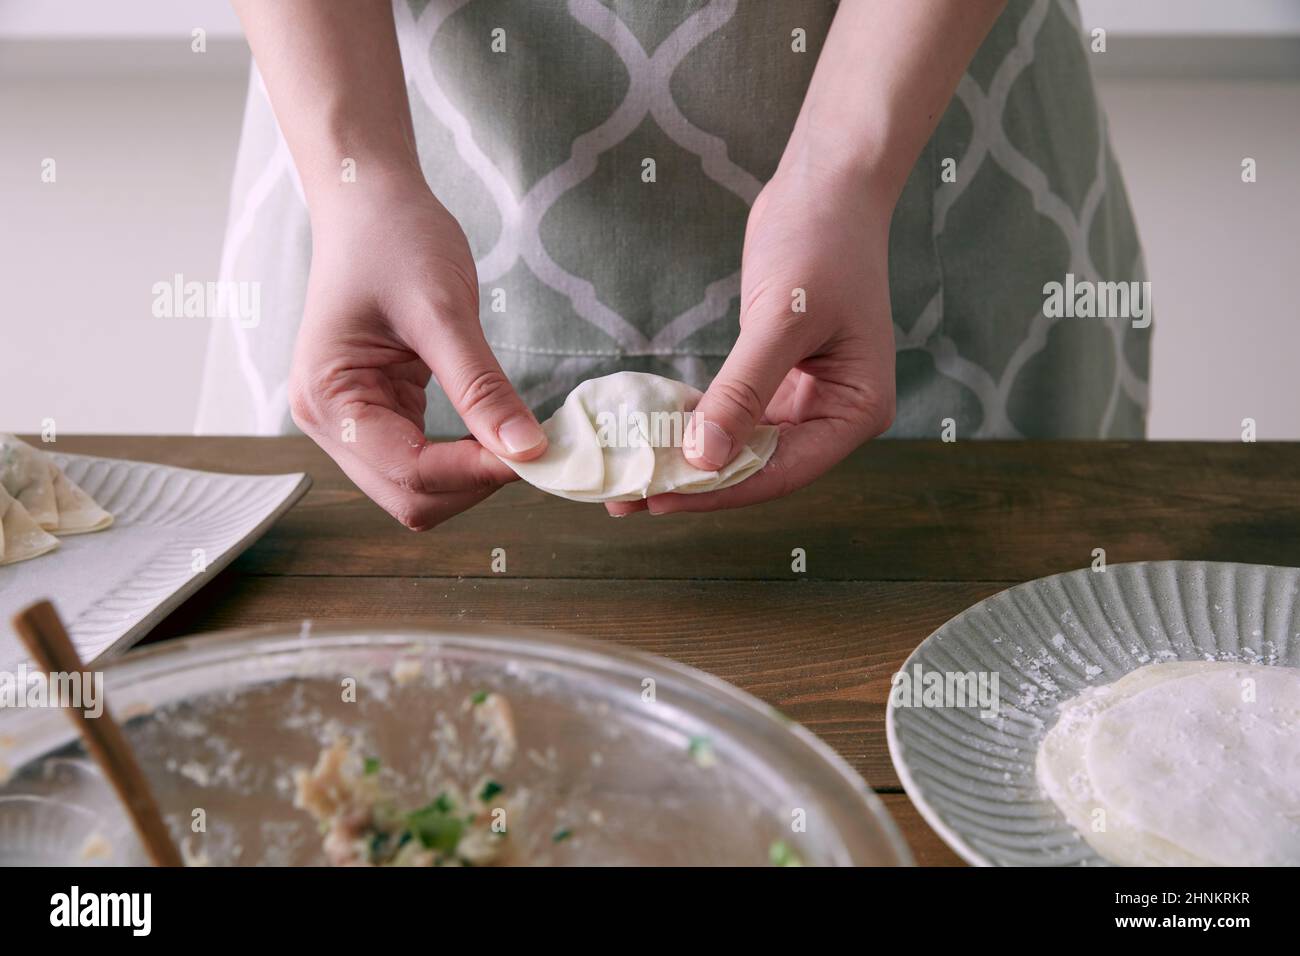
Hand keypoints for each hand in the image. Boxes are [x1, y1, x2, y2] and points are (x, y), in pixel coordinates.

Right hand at [289, 176, 546, 529]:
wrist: (370, 198)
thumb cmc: (394, 238)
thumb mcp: (443, 311)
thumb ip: (482, 387)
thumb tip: (528, 451)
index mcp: (328, 399)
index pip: (409, 473)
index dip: (477, 474)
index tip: (538, 454)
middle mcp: (328, 422)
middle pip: (409, 496)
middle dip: (474, 483)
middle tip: (534, 450)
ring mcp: (349, 421)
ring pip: (417, 488)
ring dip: (470, 476)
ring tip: (518, 438)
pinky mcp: (375, 412)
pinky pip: (423, 460)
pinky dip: (463, 457)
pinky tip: (495, 429)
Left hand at [608, 158, 895, 516]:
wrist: (827, 184)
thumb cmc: (820, 243)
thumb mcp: (780, 320)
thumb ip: (743, 392)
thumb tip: (704, 458)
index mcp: (856, 410)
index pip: (782, 470)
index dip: (719, 489)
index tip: (660, 497)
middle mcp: (835, 413)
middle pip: (760, 467)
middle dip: (696, 483)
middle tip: (628, 497)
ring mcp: (807, 397)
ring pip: (742, 446)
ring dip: (688, 461)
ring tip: (627, 479)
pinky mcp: (777, 377)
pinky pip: (733, 416)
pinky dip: (694, 426)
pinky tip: (652, 438)